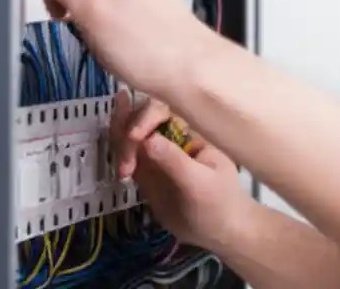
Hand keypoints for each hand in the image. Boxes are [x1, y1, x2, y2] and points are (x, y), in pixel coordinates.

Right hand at [111, 90, 253, 249]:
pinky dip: (120, 154)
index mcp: (193, 127)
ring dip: (120, 145)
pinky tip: (120, 167)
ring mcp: (158, 149)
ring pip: (130, 133)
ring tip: (123, 168)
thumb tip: (147, 140)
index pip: (164, 108)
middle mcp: (174, 133)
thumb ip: (174, 162)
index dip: (144, 117)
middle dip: (127, 134)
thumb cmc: (219, 202)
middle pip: (142, 116)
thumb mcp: (201, 183)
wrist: (218, 231)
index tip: (134, 137)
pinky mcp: (147, 168)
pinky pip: (129, 153)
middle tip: (126, 166)